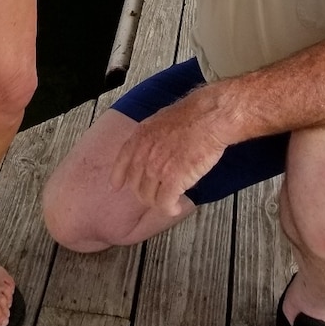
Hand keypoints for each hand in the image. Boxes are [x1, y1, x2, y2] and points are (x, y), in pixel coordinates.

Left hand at [109, 88, 229, 216]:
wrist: (209, 118)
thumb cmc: (193, 116)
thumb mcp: (162, 120)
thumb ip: (152, 137)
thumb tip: (152, 149)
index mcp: (141, 136)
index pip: (122, 161)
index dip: (117, 176)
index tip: (115, 187)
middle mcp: (144, 153)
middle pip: (135, 184)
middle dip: (145, 193)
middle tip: (157, 195)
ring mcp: (157, 167)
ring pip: (149, 197)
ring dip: (159, 203)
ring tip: (170, 202)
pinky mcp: (173, 180)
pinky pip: (164, 204)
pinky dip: (170, 209)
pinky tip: (176, 208)